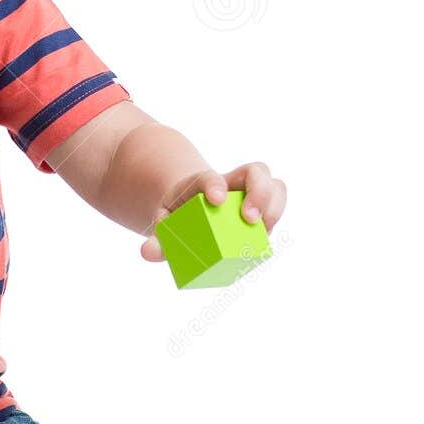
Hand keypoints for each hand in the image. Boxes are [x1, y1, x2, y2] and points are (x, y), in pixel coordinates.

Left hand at [140, 162, 286, 262]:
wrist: (191, 209)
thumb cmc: (178, 217)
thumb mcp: (165, 226)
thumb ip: (158, 239)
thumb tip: (147, 253)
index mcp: (202, 184)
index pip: (210, 177)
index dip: (214, 184)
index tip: (215, 199)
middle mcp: (230, 184)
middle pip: (255, 170)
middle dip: (259, 191)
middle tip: (249, 218)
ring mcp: (249, 195)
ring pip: (274, 185)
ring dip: (274, 205)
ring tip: (263, 230)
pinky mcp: (260, 210)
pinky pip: (277, 205)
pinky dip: (275, 219)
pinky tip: (263, 241)